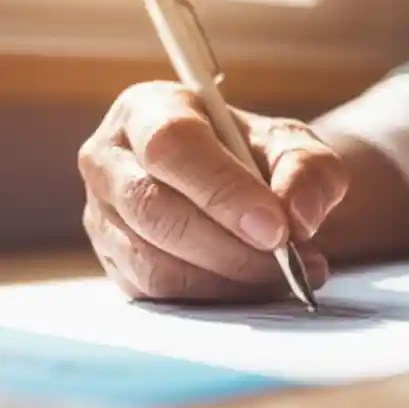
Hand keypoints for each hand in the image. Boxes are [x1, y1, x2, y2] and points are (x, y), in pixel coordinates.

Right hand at [79, 81, 348, 300]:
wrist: (233, 184)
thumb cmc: (250, 154)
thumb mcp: (290, 143)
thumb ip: (306, 168)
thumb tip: (298, 217)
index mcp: (146, 110)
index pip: (171, 146)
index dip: (223, 191)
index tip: (275, 228)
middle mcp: (108, 160)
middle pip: (154, 209)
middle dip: (229, 246)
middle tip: (287, 259)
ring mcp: (102, 215)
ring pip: (153, 262)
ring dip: (225, 279)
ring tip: (281, 274)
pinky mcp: (113, 262)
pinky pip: (156, 293)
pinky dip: (212, 297)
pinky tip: (252, 285)